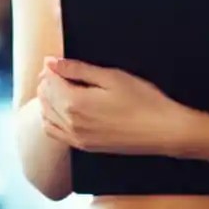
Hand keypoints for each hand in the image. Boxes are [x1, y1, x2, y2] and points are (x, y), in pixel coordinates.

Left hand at [37, 56, 196, 155]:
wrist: (163, 131)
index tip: (56, 61)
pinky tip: (62, 109)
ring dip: (47, 99)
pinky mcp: (84, 146)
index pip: (49, 81)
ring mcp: (76, 138)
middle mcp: (70, 123)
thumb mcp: (110, 76)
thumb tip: (52, 62)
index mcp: (74, 103)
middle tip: (59, 71)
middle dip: (47, 81)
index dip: (50, 68)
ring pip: (46, 115)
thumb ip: (77, 69)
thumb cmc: (142, 101)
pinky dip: (51, 118)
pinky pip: (54, 132)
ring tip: (61, 87)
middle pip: (44, 98)